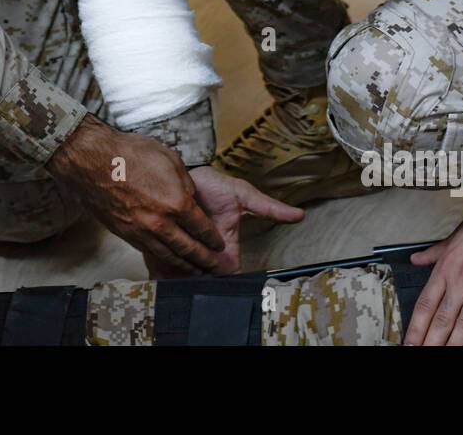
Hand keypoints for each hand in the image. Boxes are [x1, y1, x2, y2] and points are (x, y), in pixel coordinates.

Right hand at [47, 116, 225, 274]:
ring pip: (169, 255)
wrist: (93, 161)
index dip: (212, 238)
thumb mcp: (170, 159)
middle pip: (188, 248)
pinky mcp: (126, 234)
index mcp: (176, 202)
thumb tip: (191, 197)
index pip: (201, 228)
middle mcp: (161, 222)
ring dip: (185, 265)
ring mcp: (142, 231)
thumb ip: (185, 183)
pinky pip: (150, 250)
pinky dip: (164, 258)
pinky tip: (169, 259)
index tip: (219, 243)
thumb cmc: (131, 154)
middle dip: (204, 258)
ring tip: (196, 270)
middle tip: (215, 266)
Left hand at [143, 166, 303, 277]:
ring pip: (186, 283)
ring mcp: (185, 256)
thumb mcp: (244, 195)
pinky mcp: (164, 253)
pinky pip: (163, 275)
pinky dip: (163, 279)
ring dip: (184, 285)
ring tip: (179, 280)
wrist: (183, 175)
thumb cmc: (215, 186)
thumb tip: (300, 215)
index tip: (225, 282)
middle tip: (199, 282)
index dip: (230, 283)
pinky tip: (162, 277)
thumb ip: (269, 208)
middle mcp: (206, 257)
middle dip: (205, 287)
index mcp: (226, 249)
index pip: (231, 275)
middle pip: (207, 283)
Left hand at [403, 191, 462, 345]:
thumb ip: (433, 254)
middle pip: (442, 318)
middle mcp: (461, 281)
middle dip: (431, 341)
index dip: (416, 327)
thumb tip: (415, 260)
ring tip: (444, 357)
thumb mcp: (452, 238)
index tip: (409, 343)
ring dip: (454, 344)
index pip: (426, 304)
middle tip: (422, 355)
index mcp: (445, 269)